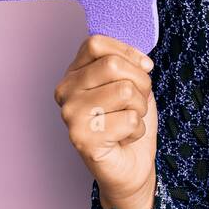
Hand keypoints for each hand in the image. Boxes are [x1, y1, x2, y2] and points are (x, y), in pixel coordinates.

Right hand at [55, 34, 157, 208]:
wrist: (130, 165)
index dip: (128, 52)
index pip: (96, 43)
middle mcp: (65, 92)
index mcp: (73, 74)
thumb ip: (128, 64)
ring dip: (140, 108)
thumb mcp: (131, 83)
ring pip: (125, 91)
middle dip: (141, 82)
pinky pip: (130, 119)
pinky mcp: (83, 139)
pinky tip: (124, 138)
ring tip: (129, 119)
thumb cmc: (129, 120)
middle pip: (113, 65)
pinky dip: (137, 130)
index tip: (143, 67)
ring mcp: (71, 116)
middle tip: (137, 100)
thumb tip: (142, 60)